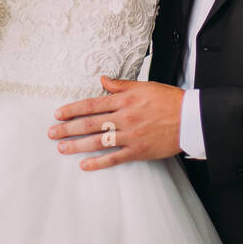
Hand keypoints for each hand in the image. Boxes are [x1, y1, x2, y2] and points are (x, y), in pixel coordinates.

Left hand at [47, 76, 183, 169]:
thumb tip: (102, 79)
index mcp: (125, 100)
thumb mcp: (144, 86)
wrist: (191, 118)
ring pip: (98, 141)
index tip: (58, 114)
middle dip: (68, 128)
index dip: (73, 109)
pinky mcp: (138, 150)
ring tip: (61, 148)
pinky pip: (114, 158)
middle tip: (51, 132)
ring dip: (77, 145)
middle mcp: (125, 117)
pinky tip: (84, 165)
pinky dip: (98, 162)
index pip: (92, 104)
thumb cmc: (169, 100)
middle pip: (90, 123)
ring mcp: (131, 135)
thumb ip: (121, 85)